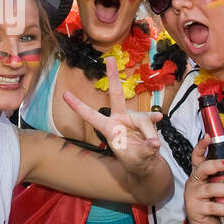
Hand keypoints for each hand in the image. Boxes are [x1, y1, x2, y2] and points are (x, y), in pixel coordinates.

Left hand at [62, 57, 162, 173]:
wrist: (146, 164)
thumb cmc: (134, 161)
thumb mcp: (136, 159)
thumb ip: (145, 150)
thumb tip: (155, 143)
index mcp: (108, 128)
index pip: (90, 116)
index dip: (78, 106)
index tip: (64, 94)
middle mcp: (119, 119)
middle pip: (116, 95)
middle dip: (113, 76)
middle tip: (109, 59)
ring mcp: (133, 118)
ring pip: (143, 120)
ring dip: (149, 133)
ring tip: (151, 146)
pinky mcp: (146, 121)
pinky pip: (152, 120)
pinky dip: (155, 125)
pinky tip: (158, 126)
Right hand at [182, 135, 223, 223]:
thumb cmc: (214, 204)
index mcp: (200, 175)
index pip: (198, 157)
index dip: (201, 146)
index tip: (208, 137)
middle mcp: (195, 182)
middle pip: (202, 168)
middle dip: (216, 164)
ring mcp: (193, 195)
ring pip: (211, 188)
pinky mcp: (196, 209)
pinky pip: (213, 207)